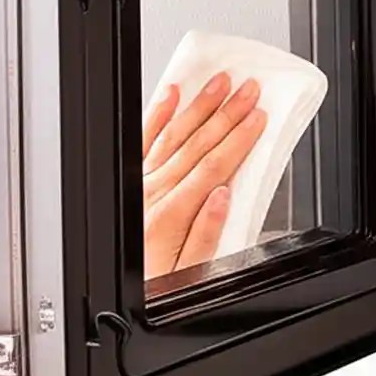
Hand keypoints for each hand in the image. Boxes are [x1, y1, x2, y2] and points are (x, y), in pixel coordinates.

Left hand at [141, 72, 266, 278]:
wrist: (117, 292)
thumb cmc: (158, 284)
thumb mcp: (192, 273)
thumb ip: (207, 234)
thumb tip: (223, 196)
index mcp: (173, 214)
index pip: (214, 167)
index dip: (239, 139)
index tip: (258, 117)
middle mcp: (154, 193)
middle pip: (198, 144)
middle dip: (226, 113)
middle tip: (247, 88)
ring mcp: (140, 184)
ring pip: (174, 135)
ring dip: (199, 106)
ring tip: (218, 83)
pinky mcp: (130, 181)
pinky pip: (143, 140)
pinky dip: (157, 115)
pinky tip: (170, 94)